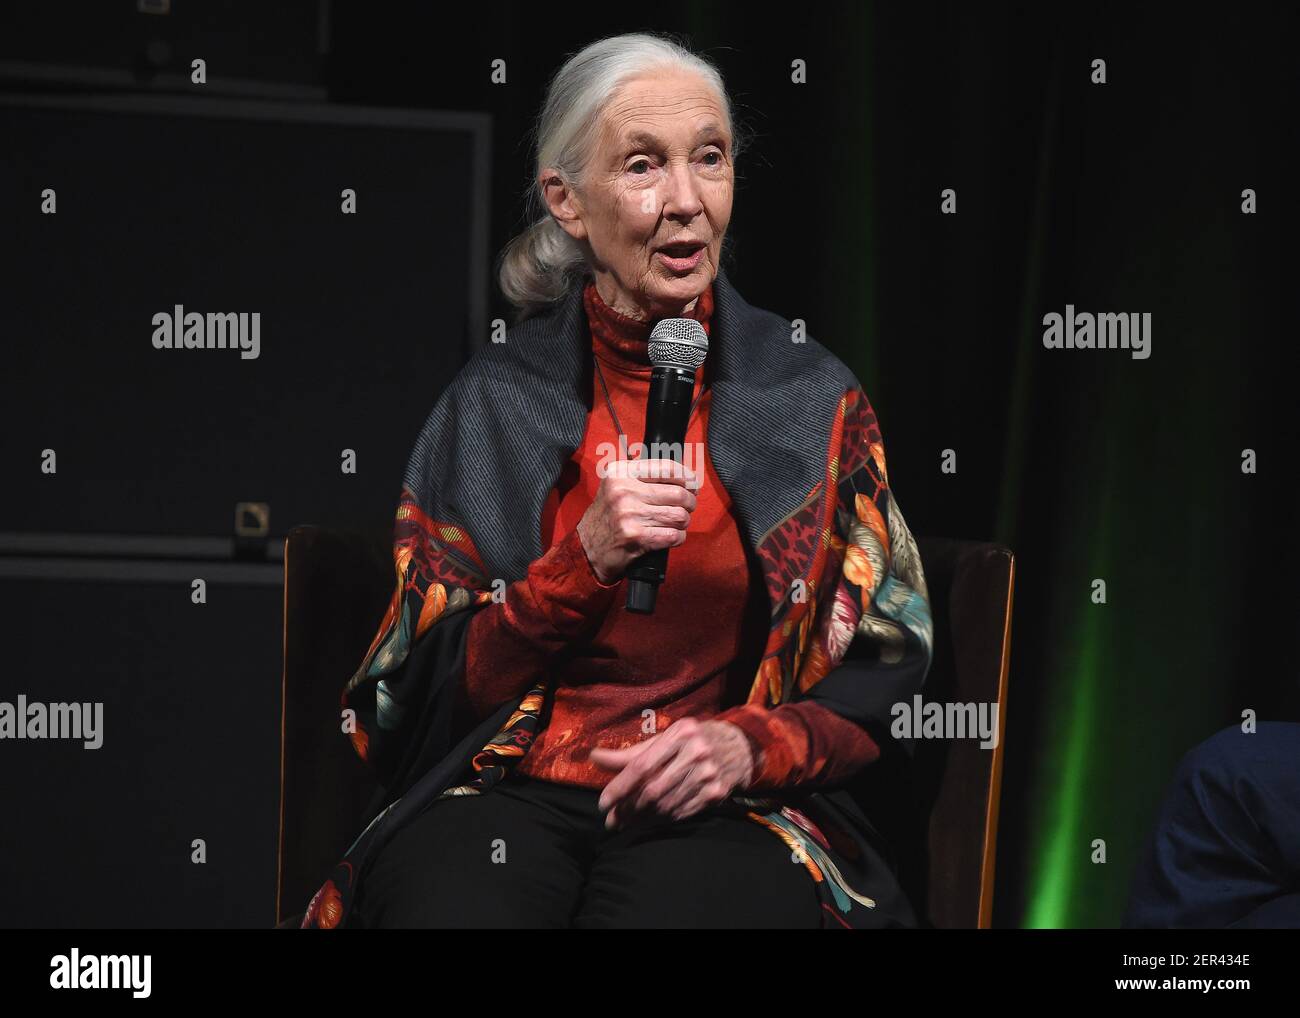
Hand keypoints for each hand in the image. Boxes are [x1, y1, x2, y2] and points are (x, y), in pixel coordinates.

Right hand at [575, 458, 697, 583]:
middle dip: (690, 502)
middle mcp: (624, 491)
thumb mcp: (615, 484)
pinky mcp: (636, 537)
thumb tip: (682, 474)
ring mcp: (629, 514)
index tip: (693, 485)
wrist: (586, 547)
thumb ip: (642, 474)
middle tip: (687, 507)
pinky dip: (678, 537)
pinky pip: (673, 535)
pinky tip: (671, 536)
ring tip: (677, 523)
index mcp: (621, 473)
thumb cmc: (607, 516)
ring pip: (679, 516)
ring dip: (684, 522)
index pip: (668, 468)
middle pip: (678, 494)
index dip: (688, 477)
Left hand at [590, 717, 755, 828]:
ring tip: (624, 823)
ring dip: (641, 819)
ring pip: (666, 805)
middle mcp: (696, 752)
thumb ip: (630, 752)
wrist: (738, 747)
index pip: (641, 766)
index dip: (619, 787)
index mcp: (680, 734)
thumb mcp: (663, 738)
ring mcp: (709, 774)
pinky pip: (681, 812)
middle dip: (627, 808)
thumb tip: (594, 757)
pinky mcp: (716, 793)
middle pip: (653, 789)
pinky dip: (661, 820)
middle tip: (612, 820)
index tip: (603, 803)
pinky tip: (648, 822)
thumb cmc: (691, 741)